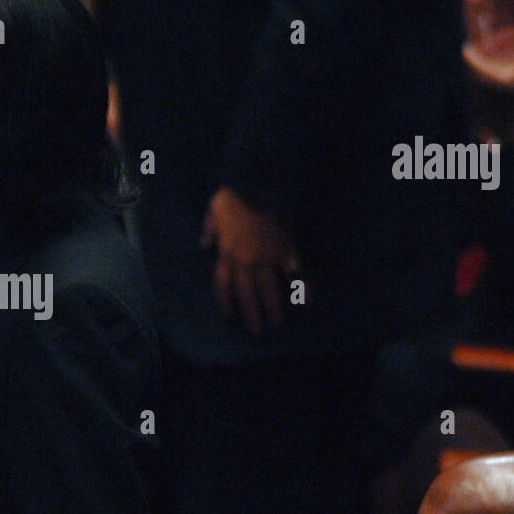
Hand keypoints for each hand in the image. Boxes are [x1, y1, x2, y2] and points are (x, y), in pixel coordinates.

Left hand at [201, 187, 299, 334]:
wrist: (259, 183)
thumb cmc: (236, 194)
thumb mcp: (214, 209)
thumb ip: (210, 228)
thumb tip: (204, 243)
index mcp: (227, 253)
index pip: (223, 284)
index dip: (226, 302)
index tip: (230, 316)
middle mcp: (245, 261)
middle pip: (246, 294)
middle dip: (250, 313)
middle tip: (256, 330)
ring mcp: (267, 258)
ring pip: (269, 289)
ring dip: (273, 308)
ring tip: (277, 323)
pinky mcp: (286, 251)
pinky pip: (296, 273)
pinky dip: (304, 287)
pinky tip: (309, 301)